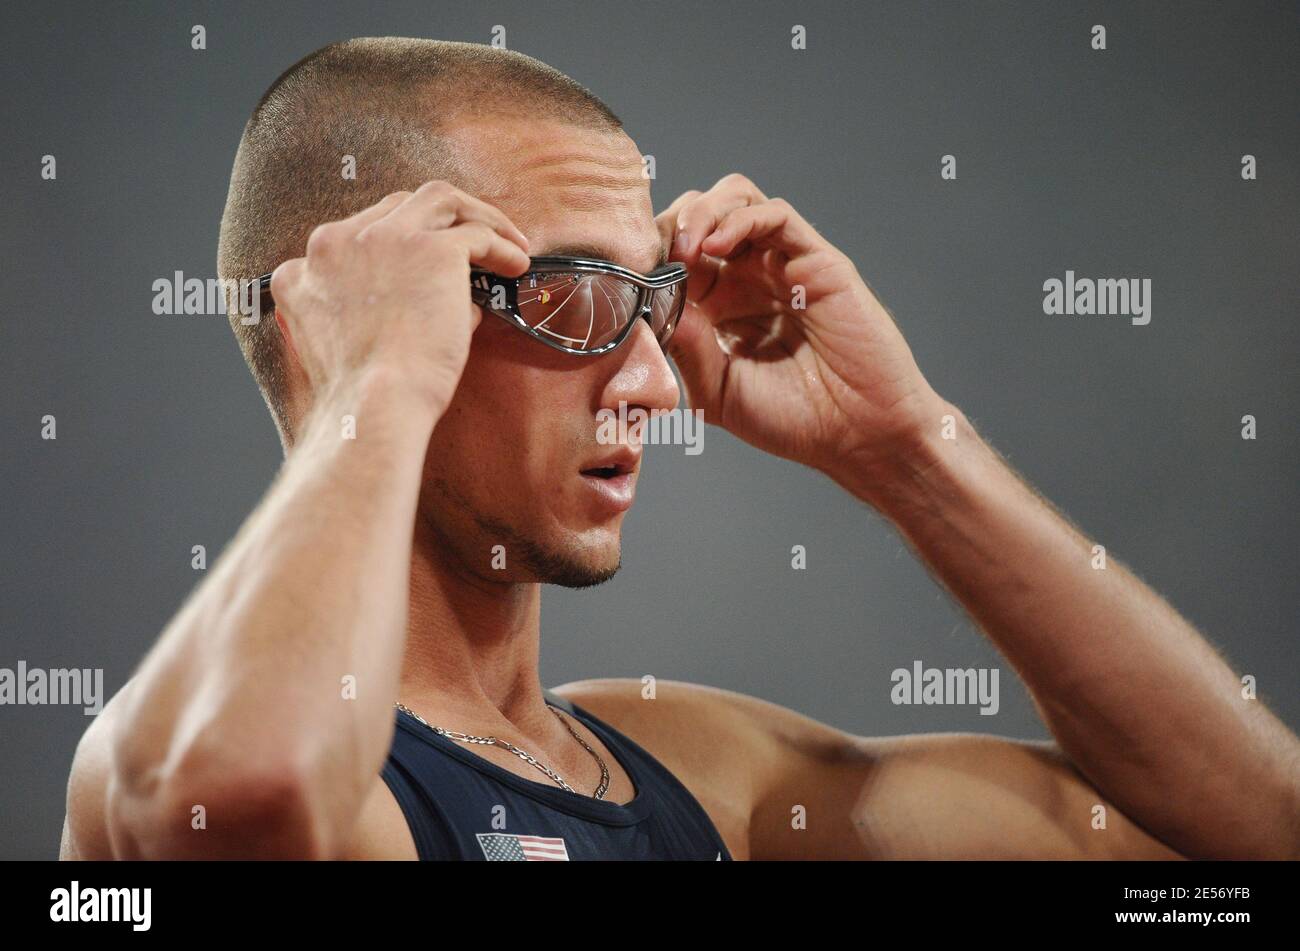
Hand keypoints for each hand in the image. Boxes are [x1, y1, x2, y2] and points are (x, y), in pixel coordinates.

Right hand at [269, 181, 530, 418]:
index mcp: (303, 270)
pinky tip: (516, 264)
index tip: (423, 264)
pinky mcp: (431, 249)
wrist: (375, 407)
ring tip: (506, 240)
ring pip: (439, 200)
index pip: (355, 237)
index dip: (396, 246)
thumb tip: (453, 302)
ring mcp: (383, 239)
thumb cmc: (365, 396)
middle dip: (438, 221)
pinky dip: (500, 244)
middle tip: (471, 242)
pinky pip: (475, 234)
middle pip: (397, 206)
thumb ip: (373, 312)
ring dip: (474, 215)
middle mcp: (336, 242)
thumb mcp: (343, 344)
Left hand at [657, 173, 942, 480]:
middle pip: (699, 216)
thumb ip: (686, 345)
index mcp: (721, 306)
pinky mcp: (816, 260)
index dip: (649, 256)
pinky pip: (774, 215)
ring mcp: (782, 264)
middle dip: (667, 227)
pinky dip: (738, 219)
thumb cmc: (793, 421)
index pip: (675, 256)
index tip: (626, 275)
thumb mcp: (717, 391)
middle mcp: (749, 277)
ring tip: (683, 246)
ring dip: (700, 212)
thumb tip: (653, 299)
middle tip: (651, 256)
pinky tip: (714, 244)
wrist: (858, 436)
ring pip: (735, 200)